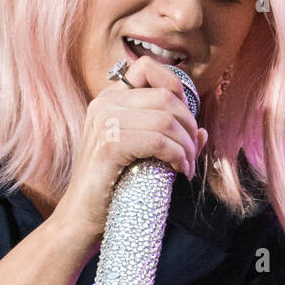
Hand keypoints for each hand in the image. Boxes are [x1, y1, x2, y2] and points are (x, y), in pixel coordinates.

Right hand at [56, 55, 206, 247]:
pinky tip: (179, 171)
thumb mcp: (142, 153)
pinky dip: (177, 156)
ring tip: (186, 167)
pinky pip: (159, 141)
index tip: (184, 121)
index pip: (148, 68)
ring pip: (166, 119)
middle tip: (191, 154)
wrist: (83, 216)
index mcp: (109, 98)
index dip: (176, 88)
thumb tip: (202, 131)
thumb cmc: (113, 186)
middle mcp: (104, 103)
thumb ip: (169, 137)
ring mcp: (105, 121)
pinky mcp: (110, 145)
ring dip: (186, 146)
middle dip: (189, 126)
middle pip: (166, 96)